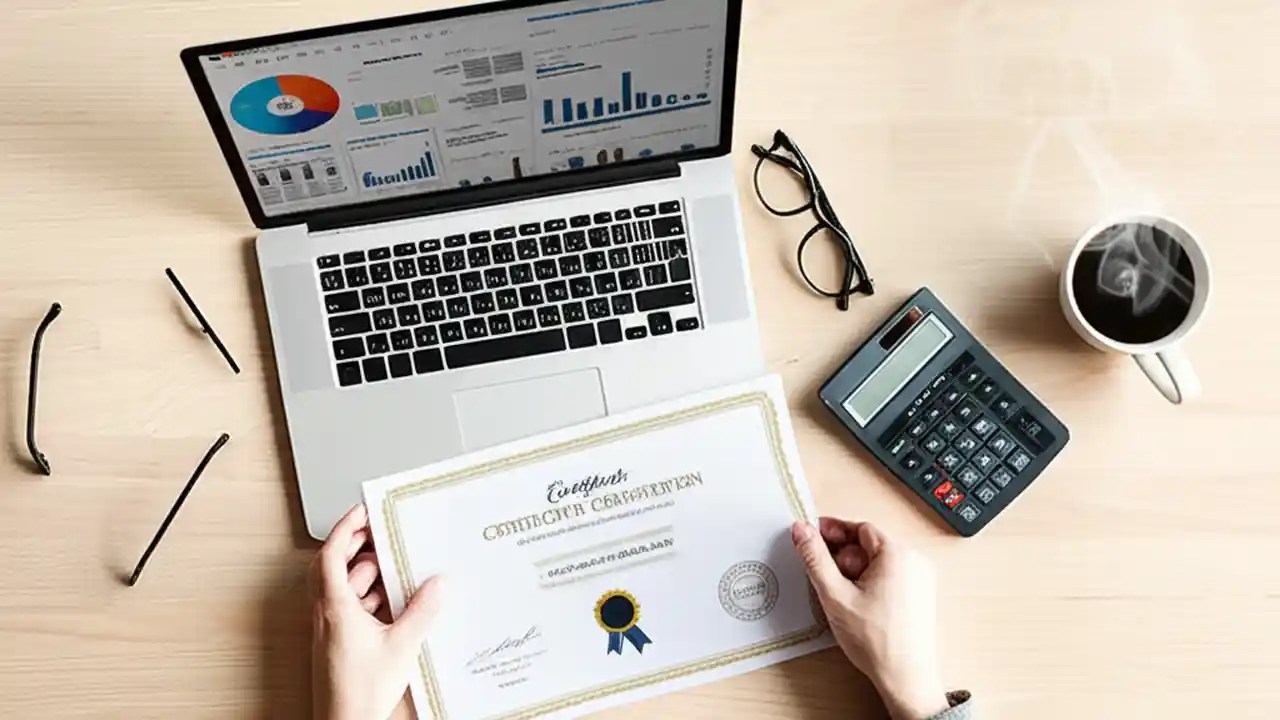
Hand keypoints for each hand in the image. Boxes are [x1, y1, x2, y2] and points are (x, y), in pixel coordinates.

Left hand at [311, 504, 443, 719]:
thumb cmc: (359, 693)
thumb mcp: (402, 644)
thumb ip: (422, 610)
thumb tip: (437, 583)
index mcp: (334, 607)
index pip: (330, 554)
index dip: (344, 528)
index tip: (361, 511)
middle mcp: (326, 616)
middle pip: (333, 567)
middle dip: (356, 546)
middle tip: (380, 533)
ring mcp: (330, 630)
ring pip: (342, 588)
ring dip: (364, 574)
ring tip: (393, 568)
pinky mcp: (338, 644)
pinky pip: (349, 608)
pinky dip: (368, 598)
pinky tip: (391, 602)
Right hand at [791, 518, 946, 719]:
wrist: (906, 678)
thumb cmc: (877, 642)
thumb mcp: (835, 595)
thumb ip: (815, 559)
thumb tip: (801, 531)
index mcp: (897, 554)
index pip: (860, 528)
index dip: (834, 531)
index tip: (813, 536)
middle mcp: (914, 561)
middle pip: (870, 544)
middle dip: (844, 555)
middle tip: (824, 572)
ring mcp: (921, 579)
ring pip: (879, 561)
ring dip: (856, 569)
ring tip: (841, 593)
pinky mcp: (921, 595)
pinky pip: (891, 576)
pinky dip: (871, 581)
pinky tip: (857, 602)